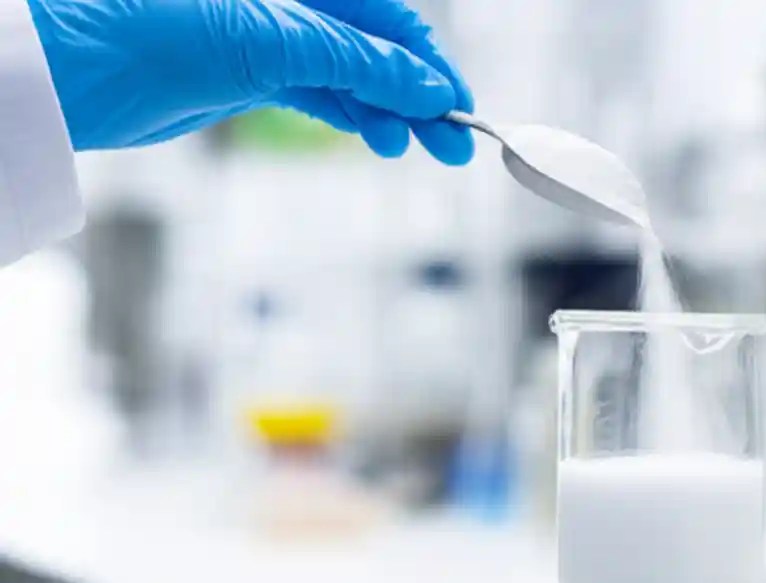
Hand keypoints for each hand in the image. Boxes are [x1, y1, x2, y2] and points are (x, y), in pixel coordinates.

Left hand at [25, 0, 474, 162]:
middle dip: (417, 94)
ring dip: (390, 114)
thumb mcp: (272, 39)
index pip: (387, 17)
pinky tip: (381, 139)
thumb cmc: (150, 24)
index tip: (458, 105)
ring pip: (352, 79)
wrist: (70, 70)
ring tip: (417, 149)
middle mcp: (291, 5)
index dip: (427, 61)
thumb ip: (356, 61)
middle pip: (376, 49)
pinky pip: (321, 97)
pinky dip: (354, 119)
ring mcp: (270, 42)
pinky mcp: (249, 79)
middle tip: (452, 143)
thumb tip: (425, 86)